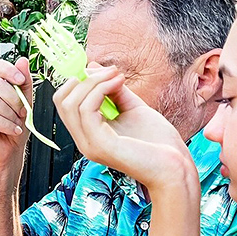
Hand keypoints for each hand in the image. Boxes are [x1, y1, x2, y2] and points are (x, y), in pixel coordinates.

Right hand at [0, 57, 30, 171]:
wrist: (8, 153)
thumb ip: (24, 83)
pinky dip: (5, 125)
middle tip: (21, 114)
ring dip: (10, 115)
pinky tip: (12, 130)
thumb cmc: (14, 129)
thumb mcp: (25, 103)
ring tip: (16, 125)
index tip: (20, 80)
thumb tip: (23, 61)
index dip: (7, 70)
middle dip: (14, 101)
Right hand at [53, 65, 193, 192]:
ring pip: (71, 102)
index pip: (64, 102)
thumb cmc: (158, 143)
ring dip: (94, 80)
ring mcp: (89, 144)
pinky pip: (86, 109)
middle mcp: (84, 140)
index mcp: (89, 134)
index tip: (103, 70)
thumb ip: (114, 90)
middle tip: (111, 71)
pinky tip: (119, 83)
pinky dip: (101, 89)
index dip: (79, 81)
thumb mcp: (133, 108)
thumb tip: (95, 68)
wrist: (174, 167)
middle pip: (62, 101)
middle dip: (84, 78)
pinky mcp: (99, 145)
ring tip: (117, 75)